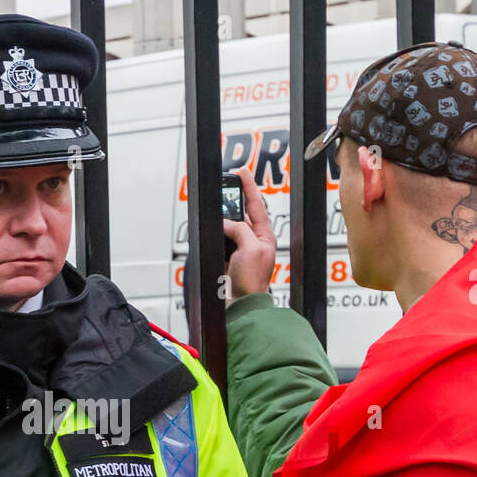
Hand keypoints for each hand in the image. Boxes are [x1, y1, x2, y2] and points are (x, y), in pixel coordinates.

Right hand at [221, 166, 276, 306]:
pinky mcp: (227, 259)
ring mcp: (240, 250)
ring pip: (227, 228)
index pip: (257, 205)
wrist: (241, 304)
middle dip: (231, 207)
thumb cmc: (252, 281)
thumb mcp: (250, 249)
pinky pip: (219, 241)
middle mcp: (253, 241)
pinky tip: (212, 237)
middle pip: (240, 215)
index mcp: (264, 236)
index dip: (249, 187)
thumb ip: (239, 230)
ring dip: (221, 224)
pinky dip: (215, 237)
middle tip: (222, 195)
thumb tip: (226, 225)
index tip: (241, 171)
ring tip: (216, 222)